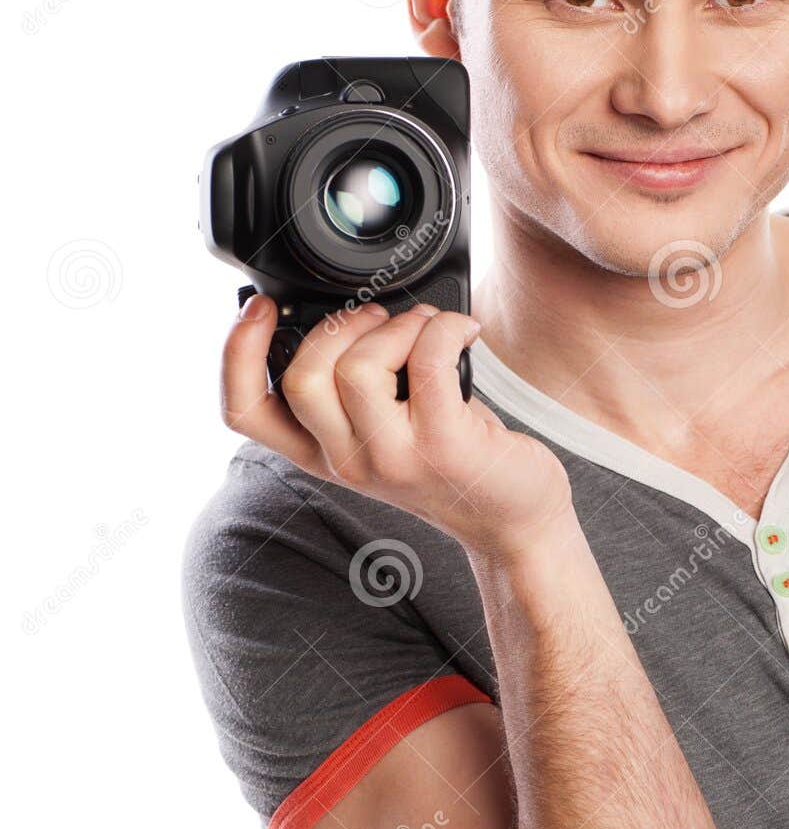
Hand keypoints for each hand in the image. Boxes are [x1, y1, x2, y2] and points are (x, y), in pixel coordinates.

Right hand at [220, 295, 575, 556]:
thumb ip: (350, 390)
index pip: (244, 412)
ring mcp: (393, 458)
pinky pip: (428, 359)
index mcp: (321, 454)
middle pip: (301, 377)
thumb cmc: (452, 462)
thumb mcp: (382, 433)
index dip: (235, 353)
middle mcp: (348, 462)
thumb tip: (345, 309)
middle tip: (381, 319)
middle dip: (339, 325)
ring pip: (357, 367)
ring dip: (398, 325)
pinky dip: (446, 327)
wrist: (513, 521)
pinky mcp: (444, 445)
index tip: (259, 307)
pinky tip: (464, 332)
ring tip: (428, 328)